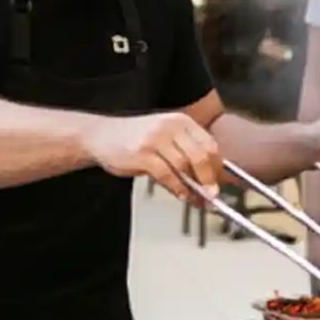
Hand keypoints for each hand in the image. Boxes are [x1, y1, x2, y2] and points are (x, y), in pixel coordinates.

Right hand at [82, 112, 221, 204]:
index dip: (217, 167)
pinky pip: (167, 175)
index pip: (210, 144)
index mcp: (181, 121)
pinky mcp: (142, 154)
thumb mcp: (165, 138)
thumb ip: (186, 153)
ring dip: (193, 187)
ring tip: (196, 199)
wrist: (100, 136)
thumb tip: (210, 179)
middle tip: (212, 194)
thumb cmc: (136, 140)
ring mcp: (155, 139)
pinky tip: (180, 194)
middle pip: (201, 155)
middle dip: (209, 178)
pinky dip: (177, 188)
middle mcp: (170, 126)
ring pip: (184, 166)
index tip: (219, 182)